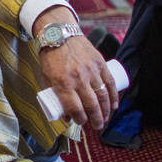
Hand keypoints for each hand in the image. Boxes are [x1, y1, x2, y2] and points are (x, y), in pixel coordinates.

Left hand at [35, 8, 116, 130]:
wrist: (59, 34)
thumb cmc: (51, 58)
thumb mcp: (47, 79)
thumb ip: (56, 97)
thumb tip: (66, 116)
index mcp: (63, 83)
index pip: (75, 108)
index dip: (79, 120)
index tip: (81, 123)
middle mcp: (78, 78)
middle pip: (91, 105)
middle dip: (96, 119)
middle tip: (97, 126)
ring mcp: (91, 70)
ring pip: (103, 95)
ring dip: (106, 111)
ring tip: (105, 119)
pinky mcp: (100, 63)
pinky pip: (110, 82)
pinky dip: (114, 96)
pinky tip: (114, 106)